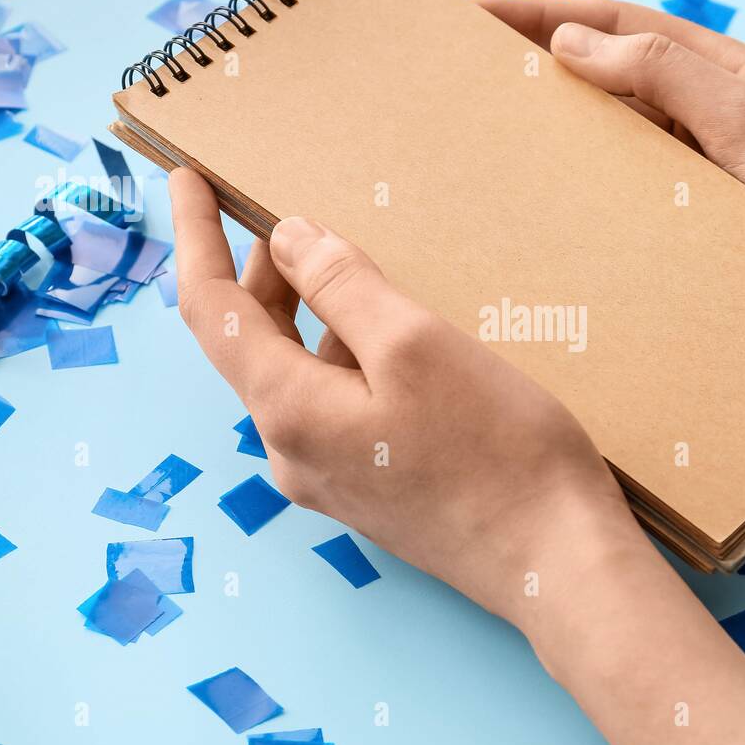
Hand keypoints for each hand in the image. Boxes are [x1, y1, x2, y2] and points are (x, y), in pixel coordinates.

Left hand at [168, 168, 643, 622]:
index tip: (187, 179)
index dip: (195, 239)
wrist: (557, 564)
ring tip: (358, 278)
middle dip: (262, 276)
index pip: (210, 310)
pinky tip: (396, 347)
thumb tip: (287, 240)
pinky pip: (335, 409)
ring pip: (300, 377)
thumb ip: (341, 285)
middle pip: (253, 346)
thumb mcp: (415, 345)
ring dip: (312, 319)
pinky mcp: (372, 494)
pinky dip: (346, 361)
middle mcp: (292, 452)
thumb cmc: (496, 451)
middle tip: (288, 219)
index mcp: (287, 410)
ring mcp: (331, 480)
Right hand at [474, 0, 744, 285]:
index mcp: (719, 72)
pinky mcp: (702, 223)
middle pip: (610, 75)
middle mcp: (706, 115)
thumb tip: (572, 41)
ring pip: (616, 138)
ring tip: (496, 142)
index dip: (546, 13)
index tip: (477, 16)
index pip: (618, 24)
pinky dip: (591, 190)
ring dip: (561, 132)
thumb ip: (665, 72)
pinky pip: (633, 194)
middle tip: (471, 82)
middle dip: (541, 68)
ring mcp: (704, 170)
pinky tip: (557, 208)